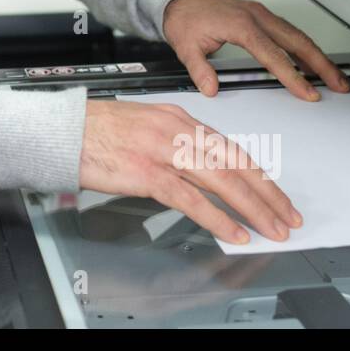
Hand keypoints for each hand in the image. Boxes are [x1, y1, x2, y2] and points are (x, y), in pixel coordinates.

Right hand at [78, 99, 298, 244]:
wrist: (62, 130)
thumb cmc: (95, 129)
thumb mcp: (143, 123)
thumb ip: (172, 139)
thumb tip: (196, 163)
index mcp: (178, 118)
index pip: (230, 147)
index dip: (257, 173)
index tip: (274, 192)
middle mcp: (178, 131)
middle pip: (235, 163)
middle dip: (268, 193)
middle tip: (287, 214)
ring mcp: (164, 152)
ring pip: (223, 181)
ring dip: (253, 208)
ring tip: (272, 228)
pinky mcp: (148, 174)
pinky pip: (192, 200)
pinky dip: (218, 219)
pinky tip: (234, 232)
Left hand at [161, 0, 349, 101]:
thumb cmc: (185, 19)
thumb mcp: (185, 46)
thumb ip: (199, 69)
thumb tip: (210, 89)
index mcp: (241, 25)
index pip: (273, 54)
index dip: (293, 76)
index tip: (307, 92)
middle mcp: (256, 16)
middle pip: (297, 41)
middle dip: (321, 64)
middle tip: (339, 85)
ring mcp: (262, 13)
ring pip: (298, 35)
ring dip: (318, 56)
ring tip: (334, 77)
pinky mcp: (262, 15)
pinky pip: (290, 31)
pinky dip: (305, 47)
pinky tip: (313, 62)